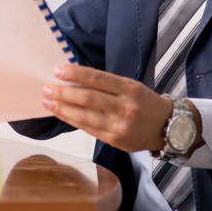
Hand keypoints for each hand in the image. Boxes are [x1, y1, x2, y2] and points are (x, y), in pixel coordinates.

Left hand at [42, 65, 173, 152]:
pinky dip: (72, 120)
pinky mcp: (114, 140)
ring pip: (85, 116)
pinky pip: (88, 128)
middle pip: (88, 98)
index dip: (76, 74)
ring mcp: (119, 125)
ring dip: (62, 108)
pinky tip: (61, 114)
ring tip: (47, 101)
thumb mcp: (132, 86)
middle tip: (46, 88)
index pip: (98, 78)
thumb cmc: (145, 102)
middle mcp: (125, 107)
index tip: (58, 70)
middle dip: (63, 93)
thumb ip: (108, 84)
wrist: (165, 127)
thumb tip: (76, 79)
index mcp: (129, 88)